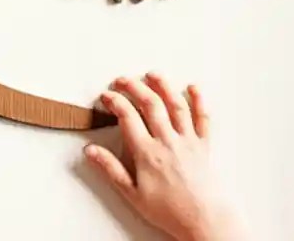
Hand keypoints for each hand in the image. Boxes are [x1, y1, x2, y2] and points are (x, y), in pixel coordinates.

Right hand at [84, 74, 241, 240]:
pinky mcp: (203, 145)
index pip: (127, 117)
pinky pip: (203, 118)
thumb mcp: (132, 194)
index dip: (115, 101)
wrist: (203, 220)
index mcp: (147, 153)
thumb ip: (111, 169)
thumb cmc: (168, 210)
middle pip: (150, 104)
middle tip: (123, 79)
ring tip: (152, 74)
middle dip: (134, 86)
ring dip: (163, 86)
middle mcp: (167, 141)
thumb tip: (90, 151)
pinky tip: (193, 88)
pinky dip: (199, 100)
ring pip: (175, 105)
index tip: (106, 96)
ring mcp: (187, 141)